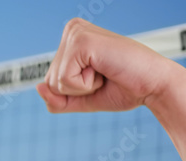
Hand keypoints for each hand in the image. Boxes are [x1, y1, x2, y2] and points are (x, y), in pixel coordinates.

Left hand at [36, 18, 174, 113]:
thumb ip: (56, 99)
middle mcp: (71, 31)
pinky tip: (104, 69)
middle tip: (104, 75)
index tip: (99, 77)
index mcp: (70, 40)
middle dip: (76, 90)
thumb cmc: (122, 88)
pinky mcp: (80, 41)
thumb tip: (38, 87)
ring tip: (105, 71)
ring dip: (82, 87)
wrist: (152, 86)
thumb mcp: (80, 99)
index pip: (48, 81)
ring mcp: (75, 33)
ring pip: (54, 82)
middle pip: (49, 81)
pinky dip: (85, 85)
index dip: (73, 92)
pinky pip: (64, 80)